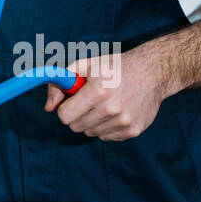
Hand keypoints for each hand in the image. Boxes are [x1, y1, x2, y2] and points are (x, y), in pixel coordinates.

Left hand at [43, 45, 169, 140]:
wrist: (152, 72)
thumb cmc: (115, 67)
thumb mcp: (86, 65)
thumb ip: (61, 83)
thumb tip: (48, 107)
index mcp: (98, 91)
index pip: (65, 116)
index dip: (64, 108)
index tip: (71, 101)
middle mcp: (111, 109)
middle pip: (75, 127)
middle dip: (76, 115)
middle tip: (87, 101)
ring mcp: (124, 122)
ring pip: (90, 133)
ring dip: (91, 121)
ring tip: (104, 104)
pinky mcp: (133, 131)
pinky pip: (106, 137)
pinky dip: (105, 127)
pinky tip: (115, 111)